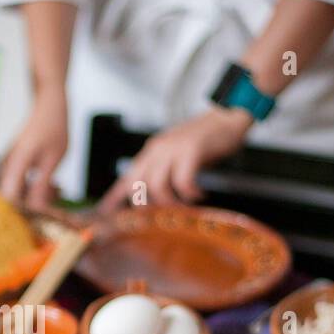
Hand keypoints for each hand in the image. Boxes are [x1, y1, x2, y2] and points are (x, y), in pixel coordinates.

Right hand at [0, 87, 67, 209]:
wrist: (49, 104)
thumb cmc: (53, 126)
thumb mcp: (54, 158)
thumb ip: (42, 184)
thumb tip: (36, 207)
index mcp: (16, 162)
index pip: (10, 197)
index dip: (24, 210)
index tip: (44, 213)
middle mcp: (8, 164)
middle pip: (13, 196)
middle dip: (33, 204)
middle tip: (55, 198)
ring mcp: (10, 164)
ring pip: (18, 190)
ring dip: (37, 195)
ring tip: (57, 188)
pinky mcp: (15, 163)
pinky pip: (21, 182)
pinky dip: (36, 186)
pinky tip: (52, 183)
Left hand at [97, 107, 252, 212]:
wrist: (227, 117)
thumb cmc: (205, 140)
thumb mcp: (177, 156)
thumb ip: (163, 172)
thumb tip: (153, 198)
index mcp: (151, 151)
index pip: (127, 177)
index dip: (115, 197)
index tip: (106, 213)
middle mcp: (157, 149)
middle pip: (137, 184)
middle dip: (147, 206)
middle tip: (163, 216)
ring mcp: (173, 148)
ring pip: (157, 185)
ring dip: (170, 202)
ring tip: (185, 206)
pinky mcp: (191, 150)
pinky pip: (183, 180)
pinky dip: (190, 193)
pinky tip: (199, 194)